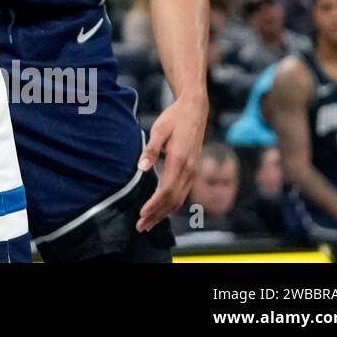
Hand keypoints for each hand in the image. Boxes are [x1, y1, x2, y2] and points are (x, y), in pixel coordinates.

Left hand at [136, 94, 206, 231]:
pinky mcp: (192, 170)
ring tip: (149, 223)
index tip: (141, 214)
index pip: (166, 190)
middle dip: (157, 215)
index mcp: (179, 160)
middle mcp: (188, 170)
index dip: (154, 205)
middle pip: (173, 200)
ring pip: (179, 200)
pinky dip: (172, 206)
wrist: (195, 110)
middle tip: (141, 226)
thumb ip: (150, 149)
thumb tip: (141, 168)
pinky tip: (162, 210)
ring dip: (164, 213)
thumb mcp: (159, 129)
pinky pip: (183, 194)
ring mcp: (192, 171)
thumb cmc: (174, 118)